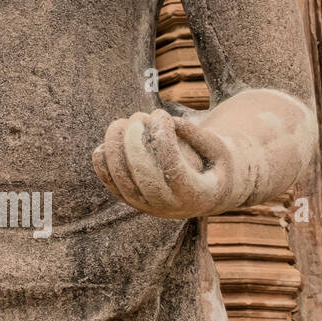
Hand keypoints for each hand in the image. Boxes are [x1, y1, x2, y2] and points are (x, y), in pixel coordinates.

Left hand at [91, 108, 232, 218]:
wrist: (206, 195)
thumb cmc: (214, 165)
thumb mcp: (219, 149)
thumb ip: (197, 135)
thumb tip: (169, 121)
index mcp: (194, 195)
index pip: (171, 166)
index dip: (162, 137)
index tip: (161, 114)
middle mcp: (167, 206)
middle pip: (142, 173)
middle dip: (135, 140)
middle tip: (138, 116)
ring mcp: (144, 206)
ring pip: (120, 177)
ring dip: (115, 146)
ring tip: (120, 122)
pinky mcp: (129, 200)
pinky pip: (109, 181)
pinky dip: (103, 160)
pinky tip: (110, 140)